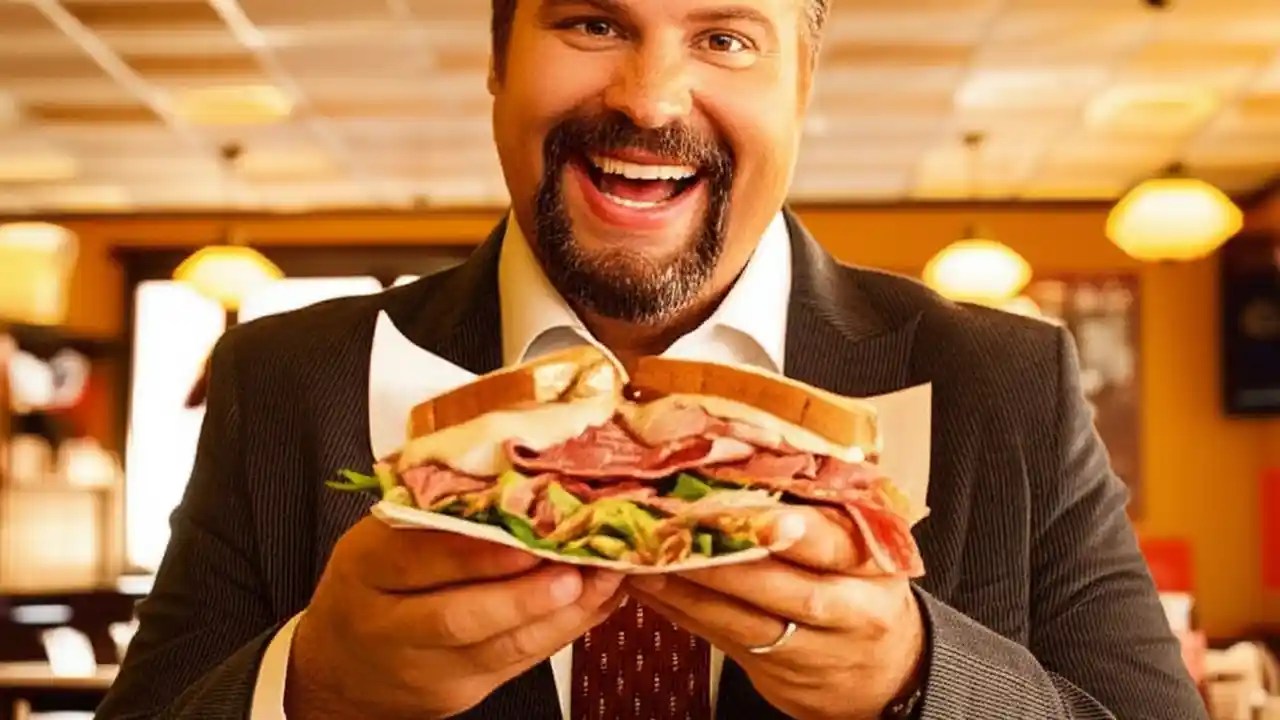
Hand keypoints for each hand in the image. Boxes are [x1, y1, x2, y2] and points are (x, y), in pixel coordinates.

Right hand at [286, 517, 624, 718]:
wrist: (342, 669)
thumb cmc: (372, 584)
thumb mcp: (379, 538)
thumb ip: (434, 510)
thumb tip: (512, 474)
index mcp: (366, 567)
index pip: (416, 559)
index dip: (474, 553)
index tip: (524, 539)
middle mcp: (389, 625)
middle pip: (456, 617)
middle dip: (523, 596)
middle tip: (574, 570)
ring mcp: (426, 667)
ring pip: (497, 649)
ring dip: (557, 616)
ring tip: (601, 583)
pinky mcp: (460, 693)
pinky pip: (519, 664)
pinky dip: (563, 633)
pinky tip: (597, 604)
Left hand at [627, 508, 924, 719]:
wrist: (886, 673)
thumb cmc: (867, 588)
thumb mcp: (869, 545)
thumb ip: (828, 506)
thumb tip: (764, 448)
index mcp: (874, 565)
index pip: (831, 544)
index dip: (790, 531)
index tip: (750, 512)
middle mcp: (847, 610)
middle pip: (783, 588)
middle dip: (726, 560)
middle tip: (677, 528)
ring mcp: (810, 648)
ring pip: (744, 620)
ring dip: (690, 589)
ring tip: (647, 558)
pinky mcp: (775, 672)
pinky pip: (723, 640)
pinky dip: (683, 613)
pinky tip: (652, 589)